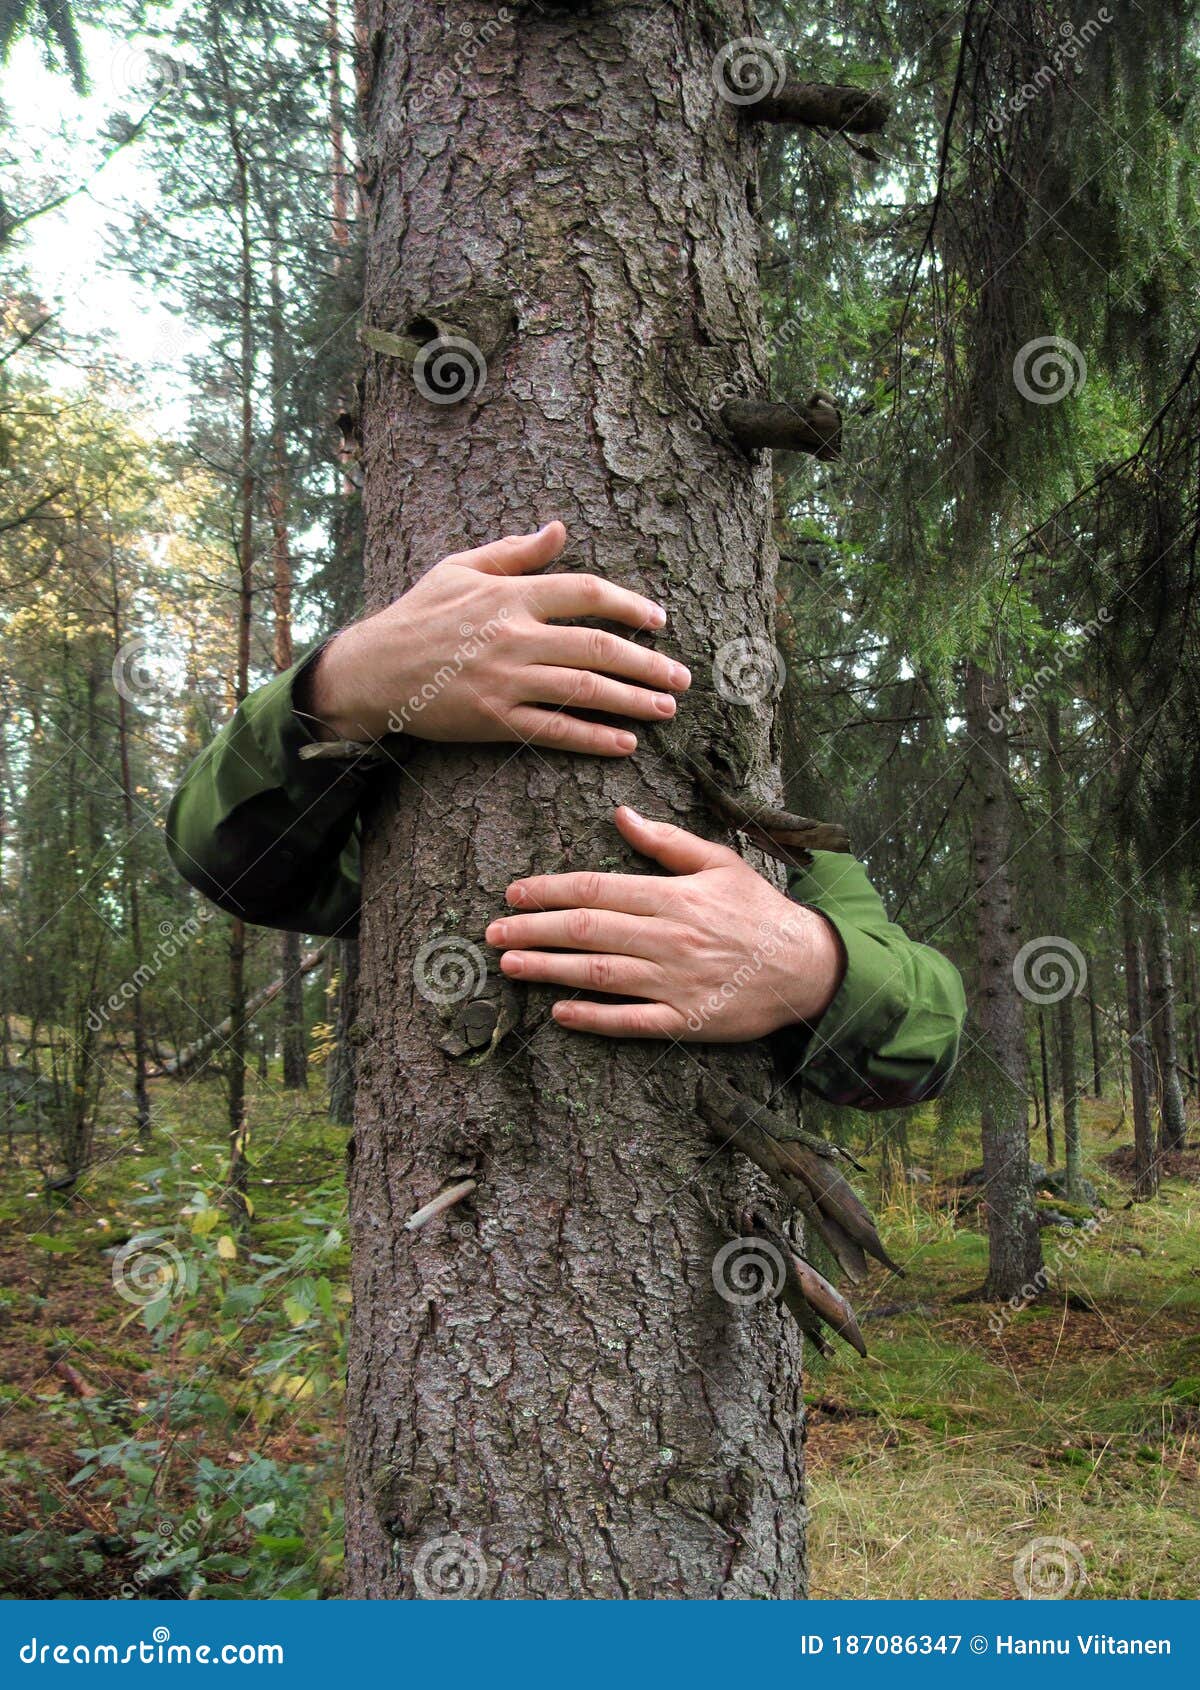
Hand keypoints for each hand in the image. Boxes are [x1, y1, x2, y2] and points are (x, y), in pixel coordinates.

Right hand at [304, 522, 689, 755]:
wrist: (372, 671)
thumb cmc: (417, 615)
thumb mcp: (460, 568)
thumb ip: (515, 553)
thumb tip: (560, 530)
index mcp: (511, 595)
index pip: (586, 594)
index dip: (630, 605)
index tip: (659, 620)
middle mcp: (514, 636)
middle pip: (597, 647)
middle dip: (648, 663)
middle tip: (681, 678)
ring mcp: (505, 681)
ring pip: (584, 690)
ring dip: (632, 701)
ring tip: (666, 710)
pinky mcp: (494, 719)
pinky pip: (554, 730)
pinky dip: (592, 738)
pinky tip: (623, 744)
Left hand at [484, 807, 844, 1040]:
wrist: (807, 965)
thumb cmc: (757, 910)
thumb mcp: (718, 862)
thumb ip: (665, 840)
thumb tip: (619, 814)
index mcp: (673, 895)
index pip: (597, 889)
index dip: (549, 890)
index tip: (514, 893)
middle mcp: (669, 936)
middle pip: (588, 931)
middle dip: (533, 929)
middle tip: (492, 931)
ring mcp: (676, 981)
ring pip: (600, 974)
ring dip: (549, 969)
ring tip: (509, 964)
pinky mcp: (686, 1020)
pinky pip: (631, 1021)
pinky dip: (593, 1018)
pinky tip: (559, 1013)